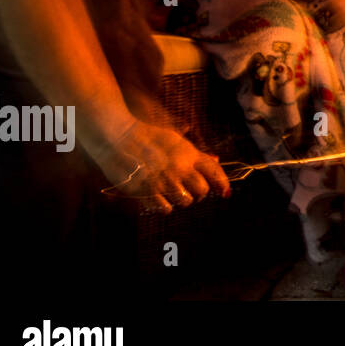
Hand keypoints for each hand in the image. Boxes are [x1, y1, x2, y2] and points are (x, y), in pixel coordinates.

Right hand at [96, 121, 230, 212]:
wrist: (119, 137)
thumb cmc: (148, 137)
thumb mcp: (176, 140)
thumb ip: (195, 153)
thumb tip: (215, 160)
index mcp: (189, 154)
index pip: (214, 171)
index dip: (223, 183)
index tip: (225, 192)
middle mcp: (180, 168)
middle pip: (202, 190)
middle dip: (199, 194)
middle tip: (189, 191)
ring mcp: (164, 181)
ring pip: (186, 202)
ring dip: (182, 200)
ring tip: (172, 193)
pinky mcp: (147, 191)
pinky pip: (166, 209)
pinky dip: (165, 207)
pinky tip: (159, 199)